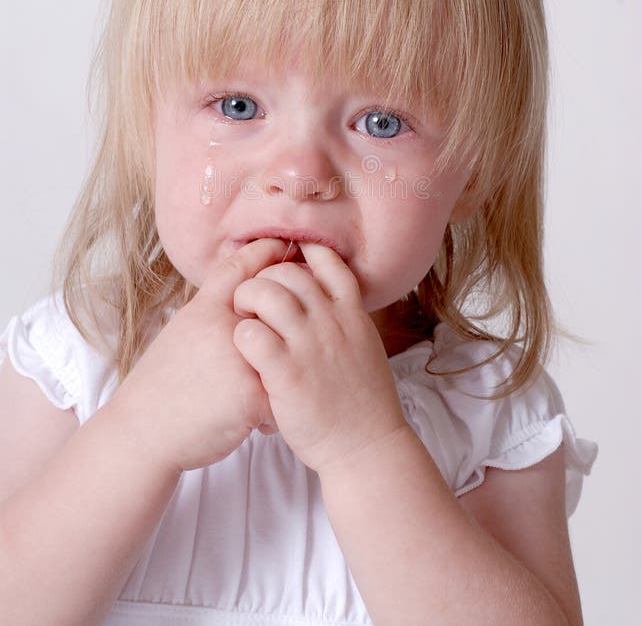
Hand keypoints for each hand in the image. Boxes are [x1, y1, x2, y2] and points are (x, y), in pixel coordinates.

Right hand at [108, 239, 288, 473]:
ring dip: (286, 370)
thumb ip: (213, 311)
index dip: (265, 249)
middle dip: (293, 310)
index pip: (239, 266)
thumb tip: (243, 293)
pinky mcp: (252, 396)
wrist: (142, 433)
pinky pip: (283, 397)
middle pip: (275, 303)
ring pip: (287, 353)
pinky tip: (260, 424)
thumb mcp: (182, 332)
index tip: (285, 244)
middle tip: (303, 320)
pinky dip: (274, 414)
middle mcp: (224, 326)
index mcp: (204, 309)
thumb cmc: (162, 387)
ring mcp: (241, 358)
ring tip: (280, 386)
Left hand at [232, 243, 406, 473]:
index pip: (328, 261)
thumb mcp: (364, 346)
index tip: (288, 256)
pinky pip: (251, 335)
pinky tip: (243, 350)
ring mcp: (309, 346)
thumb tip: (325, 296)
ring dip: (246, 299)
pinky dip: (240, 335)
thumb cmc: (362, 401)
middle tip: (254, 298)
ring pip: (265, 294)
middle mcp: (332, 322)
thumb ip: (345, 318)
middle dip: (264, 278)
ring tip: (243, 318)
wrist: (366, 447)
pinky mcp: (286, 374)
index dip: (304, 251)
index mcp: (352, 313)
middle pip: (288, 272)